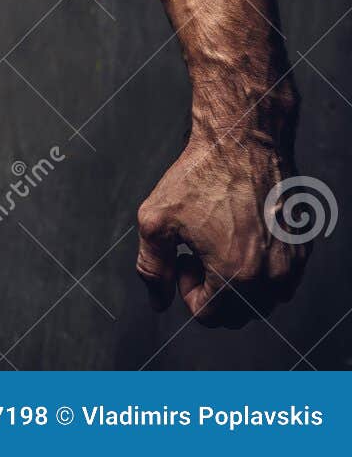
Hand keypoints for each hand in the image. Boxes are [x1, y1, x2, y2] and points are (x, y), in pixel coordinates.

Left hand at [136, 139, 308, 326]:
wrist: (242, 141)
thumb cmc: (200, 176)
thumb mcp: (156, 220)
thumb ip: (152, 268)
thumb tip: (158, 301)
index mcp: (237, 276)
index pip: (209, 315)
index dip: (187, 288)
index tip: (183, 258)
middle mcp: (273, 277)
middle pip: (237, 313)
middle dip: (212, 290)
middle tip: (197, 252)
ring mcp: (293, 264)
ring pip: (262, 299)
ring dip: (237, 282)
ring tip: (218, 243)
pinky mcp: (303, 248)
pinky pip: (281, 278)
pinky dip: (260, 268)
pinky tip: (241, 234)